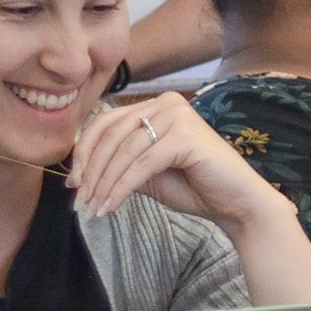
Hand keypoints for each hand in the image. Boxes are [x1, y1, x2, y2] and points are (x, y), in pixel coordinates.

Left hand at [65, 90, 296, 238]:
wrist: (237, 204)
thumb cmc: (195, 187)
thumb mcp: (146, 172)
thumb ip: (119, 162)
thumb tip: (79, 172)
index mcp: (158, 105)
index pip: (106, 122)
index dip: (84, 152)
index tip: (73, 182)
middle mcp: (168, 103)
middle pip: (111, 135)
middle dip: (92, 171)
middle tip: (81, 200)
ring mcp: (179, 117)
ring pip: (124, 151)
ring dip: (104, 183)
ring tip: (95, 207)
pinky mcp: (186, 136)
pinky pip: (142, 164)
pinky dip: (121, 188)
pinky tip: (112, 205)